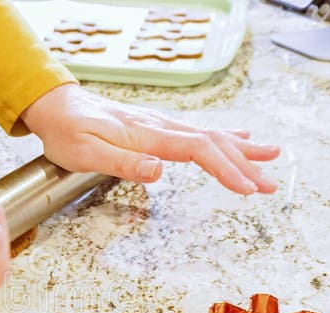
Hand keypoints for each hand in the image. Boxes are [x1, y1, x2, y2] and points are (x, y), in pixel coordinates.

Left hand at [21, 83, 280, 193]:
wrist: (57, 108)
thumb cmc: (68, 133)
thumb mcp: (86, 153)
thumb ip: (123, 163)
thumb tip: (159, 171)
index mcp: (148, 135)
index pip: (197, 150)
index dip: (225, 169)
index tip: (246, 188)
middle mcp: (160, 127)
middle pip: (213, 144)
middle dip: (245, 166)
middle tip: (271, 187)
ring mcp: (161, 126)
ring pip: (211, 136)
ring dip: (242, 152)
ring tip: (271, 162)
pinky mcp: (157, 129)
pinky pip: (199, 132)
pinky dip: (225, 139)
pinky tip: (242, 141)